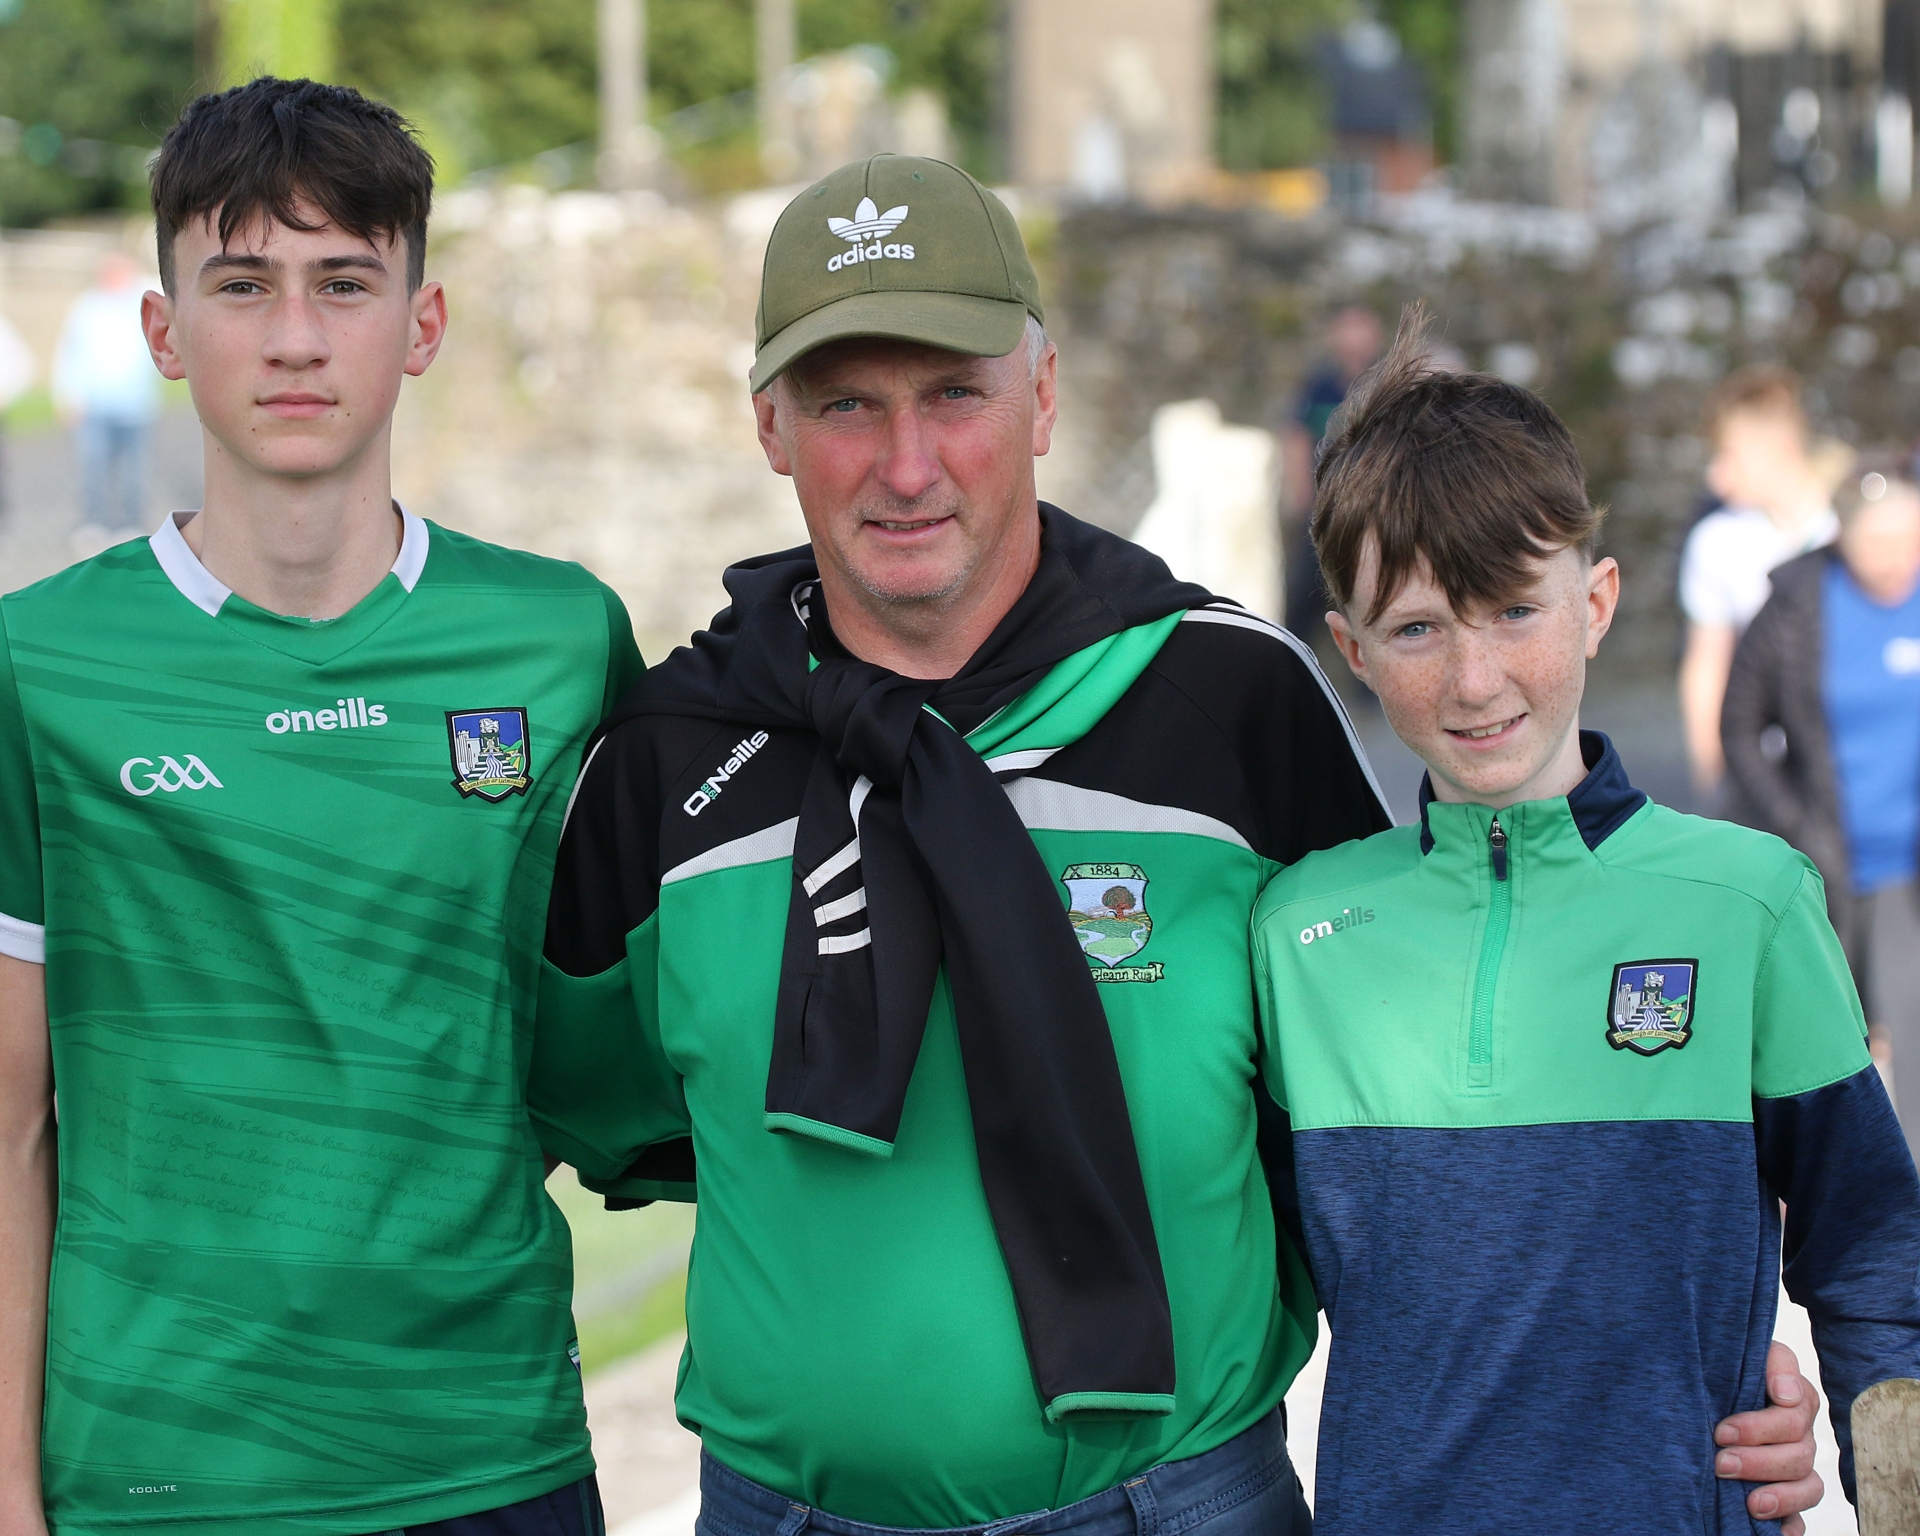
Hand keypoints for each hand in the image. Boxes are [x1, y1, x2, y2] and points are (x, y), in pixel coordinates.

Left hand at [1713, 1340, 1821, 1534]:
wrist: (1704, 1387)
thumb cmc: (1724, 1367)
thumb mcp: (1746, 1353)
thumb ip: (1774, 1363)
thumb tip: (1786, 1394)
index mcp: (1796, 1401)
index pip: (1793, 1420)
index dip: (1759, 1429)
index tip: (1721, 1432)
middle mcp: (1801, 1437)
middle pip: (1799, 1457)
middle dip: (1759, 1463)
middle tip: (1721, 1464)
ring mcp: (1796, 1469)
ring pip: (1808, 1489)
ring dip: (1781, 1498)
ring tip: (1750, 1503)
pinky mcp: (1786, 1497)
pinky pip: (1801, 1517)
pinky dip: (1790, 1525)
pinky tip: (1775, 1530)